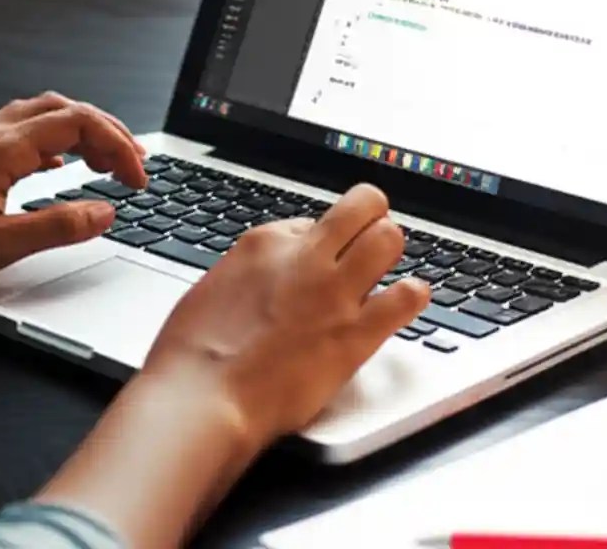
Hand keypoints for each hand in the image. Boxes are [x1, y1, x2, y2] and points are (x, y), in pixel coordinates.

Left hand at [0, 92, 146, 288]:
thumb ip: (58, 227)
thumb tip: (105, 212)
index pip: (77, 123)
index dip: (116, 144)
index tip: (136, 176)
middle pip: (65, 109)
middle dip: (108, 132)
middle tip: (133, 166)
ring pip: (44, 113)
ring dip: (84, 131)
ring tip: (108, 160)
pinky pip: (24, 128)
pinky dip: (57, 139)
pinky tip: (63, 165)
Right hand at [143, 183, 431, 446]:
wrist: (203, 400)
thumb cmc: (193, 356)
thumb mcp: (212, 288)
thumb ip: (251, 274)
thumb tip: (268, 277)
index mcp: (265, 243)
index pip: (314, 223)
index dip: (320, 244)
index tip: (320, 261)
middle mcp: (306, 258)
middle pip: (363, 207)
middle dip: (371, 218)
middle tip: (370, 238)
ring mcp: (336, 293)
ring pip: (390, 238)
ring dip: (391, 250)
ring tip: (386, 268)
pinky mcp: (357, 333)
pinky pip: (407, 296)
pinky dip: (413, 295)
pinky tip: (407, 300)